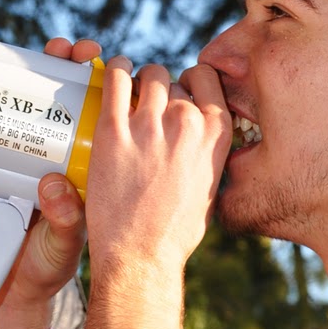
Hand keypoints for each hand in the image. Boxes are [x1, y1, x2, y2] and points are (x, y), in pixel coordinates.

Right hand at [0, 38, 96, 328]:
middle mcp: (62, 153)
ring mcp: (27, 154)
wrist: (15, 289)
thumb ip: (63, 218)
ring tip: (13, 50)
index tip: (96, 59)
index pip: (103, 112)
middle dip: (64, 62)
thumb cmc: (51, 265)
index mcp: (91, 166)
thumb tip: (52, 187)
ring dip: (22, 68)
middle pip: (66, 95)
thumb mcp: (64, 242)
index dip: (103, 81)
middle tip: (63, 48)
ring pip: (29, 101)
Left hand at [83, 58, 231, 280]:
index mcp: (216, 134)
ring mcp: (150, 124)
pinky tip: (111, 74)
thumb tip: (198, 147)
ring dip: (137, 78)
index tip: (177, 92)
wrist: (141, 256)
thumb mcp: (208, 190)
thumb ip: (205, 158)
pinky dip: (114, 72)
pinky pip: (116, 81)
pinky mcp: (113, 131)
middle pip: (173, 81)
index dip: (190, 81)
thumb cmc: (174, 233)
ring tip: (127, 88)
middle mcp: (187, 123)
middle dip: (160, 88)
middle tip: (145, 105)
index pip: (207, 80)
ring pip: (147, 76)